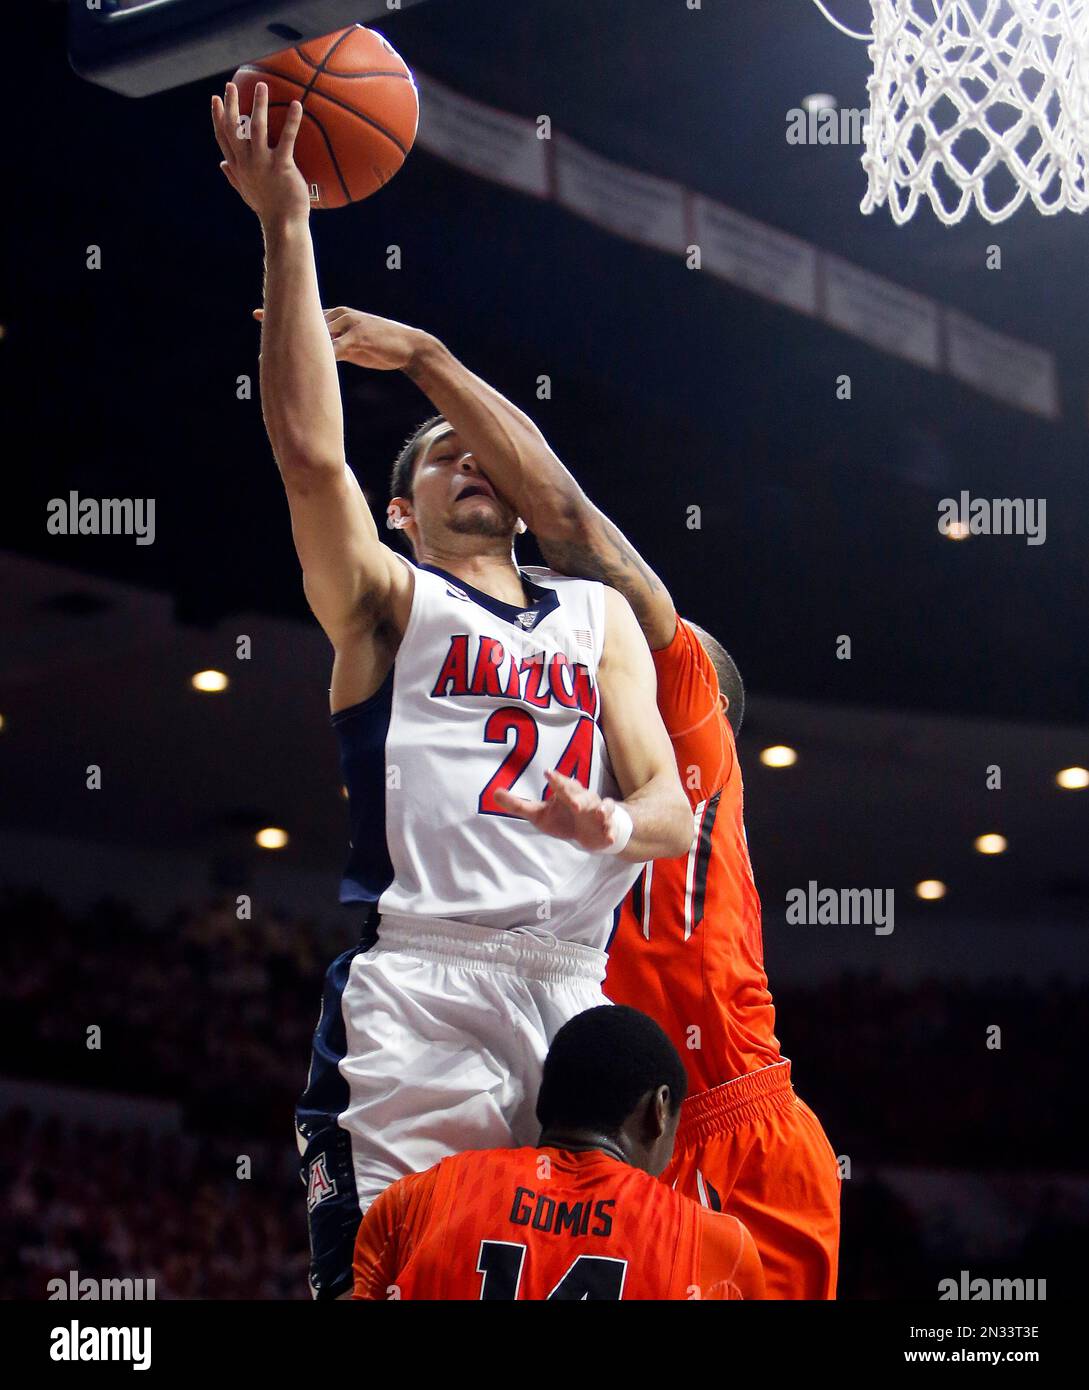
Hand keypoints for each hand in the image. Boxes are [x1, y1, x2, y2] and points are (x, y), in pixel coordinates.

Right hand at [211, 81, 311, 227]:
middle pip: (234, 128)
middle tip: (231, 85)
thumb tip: (222, 164)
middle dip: (231, 105)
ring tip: (262, 85)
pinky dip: (292, 121)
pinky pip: (287, 138)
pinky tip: (297, 105)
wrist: (283, 224)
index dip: (218, 117)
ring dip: (259, 104)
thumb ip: (233, 176)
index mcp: (239, 167)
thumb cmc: (267, 208)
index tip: (215, 99)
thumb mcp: (246, 192)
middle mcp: (247, 162)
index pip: (223, 137)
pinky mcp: (281, 166)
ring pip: (257, 128)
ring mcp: (263, 163)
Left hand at [252, 305, 432, 369]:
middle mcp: (340, 316)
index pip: (305, 314)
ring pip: (316, 333)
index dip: (281, 314)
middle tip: (257, 322)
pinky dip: (318, 355)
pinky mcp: (358, 337)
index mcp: (338, 316)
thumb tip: (322, 360)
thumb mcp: (356, 346)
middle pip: (306, 320)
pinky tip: (304, 361)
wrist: (410, 347)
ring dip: (296, 342)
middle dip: (282, 325)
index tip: (257, 314)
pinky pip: (333, 348)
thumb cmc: (382, 349)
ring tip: (275, 348)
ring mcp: (349, 325)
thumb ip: (337, 348)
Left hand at [493, 769, 624, 852]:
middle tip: (571, 802)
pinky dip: (610, 830)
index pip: (561, 783)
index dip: (556, 779)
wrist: (592, 832)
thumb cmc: (563, 819)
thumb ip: (518, 805)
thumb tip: (494, 793)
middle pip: (581, 794)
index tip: (548, 773)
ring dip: (601, 810)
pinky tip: (608, 837)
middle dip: (577, 796)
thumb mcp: (539, 814)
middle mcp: (583, 798)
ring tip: (598, 815)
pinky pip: (611, 826)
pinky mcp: (607, 826)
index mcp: (567, 792)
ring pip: (601, 807)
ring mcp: (597, 812)